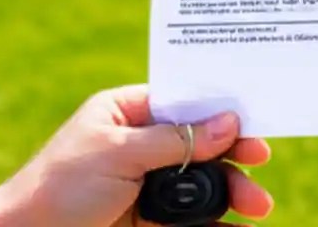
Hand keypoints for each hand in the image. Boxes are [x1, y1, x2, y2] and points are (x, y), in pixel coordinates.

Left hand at [0, 85, 273, 226]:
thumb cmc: (58, 188)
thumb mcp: (120, 155)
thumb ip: (178, 140)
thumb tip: (230, 122)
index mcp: (126, 111)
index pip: (186, 103)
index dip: (222, 114)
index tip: (254, 128)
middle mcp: (137, 141)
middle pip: (200, 144)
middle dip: (233, 159)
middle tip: (259, 172)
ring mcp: (141, 181)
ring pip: (198, 181)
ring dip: (228, 191)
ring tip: (256, 207)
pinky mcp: (142, 217)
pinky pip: (185, 215)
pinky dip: (210, 220)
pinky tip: (231, 225)